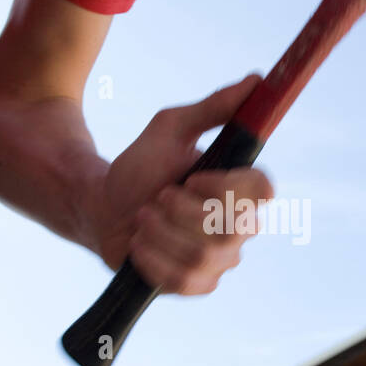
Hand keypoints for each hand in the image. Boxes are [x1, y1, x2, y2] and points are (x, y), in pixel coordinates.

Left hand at [93, 75, 273, 293]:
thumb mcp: (170, 128)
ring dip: (161, 232)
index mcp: (239, 188)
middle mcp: (238, 226)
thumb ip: (213, 107)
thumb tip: (256, 80)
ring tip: (142, 219)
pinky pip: (186, 280)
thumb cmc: (139, 168)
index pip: (263, 191)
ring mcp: (220, 260)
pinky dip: (154, 260)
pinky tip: (139, 246)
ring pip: (204, 255)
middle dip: (181, 212)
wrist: (102, 208)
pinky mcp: (197, 285)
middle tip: (157, 198)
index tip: (192, 178)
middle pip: (232, 229)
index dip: (227, 188)